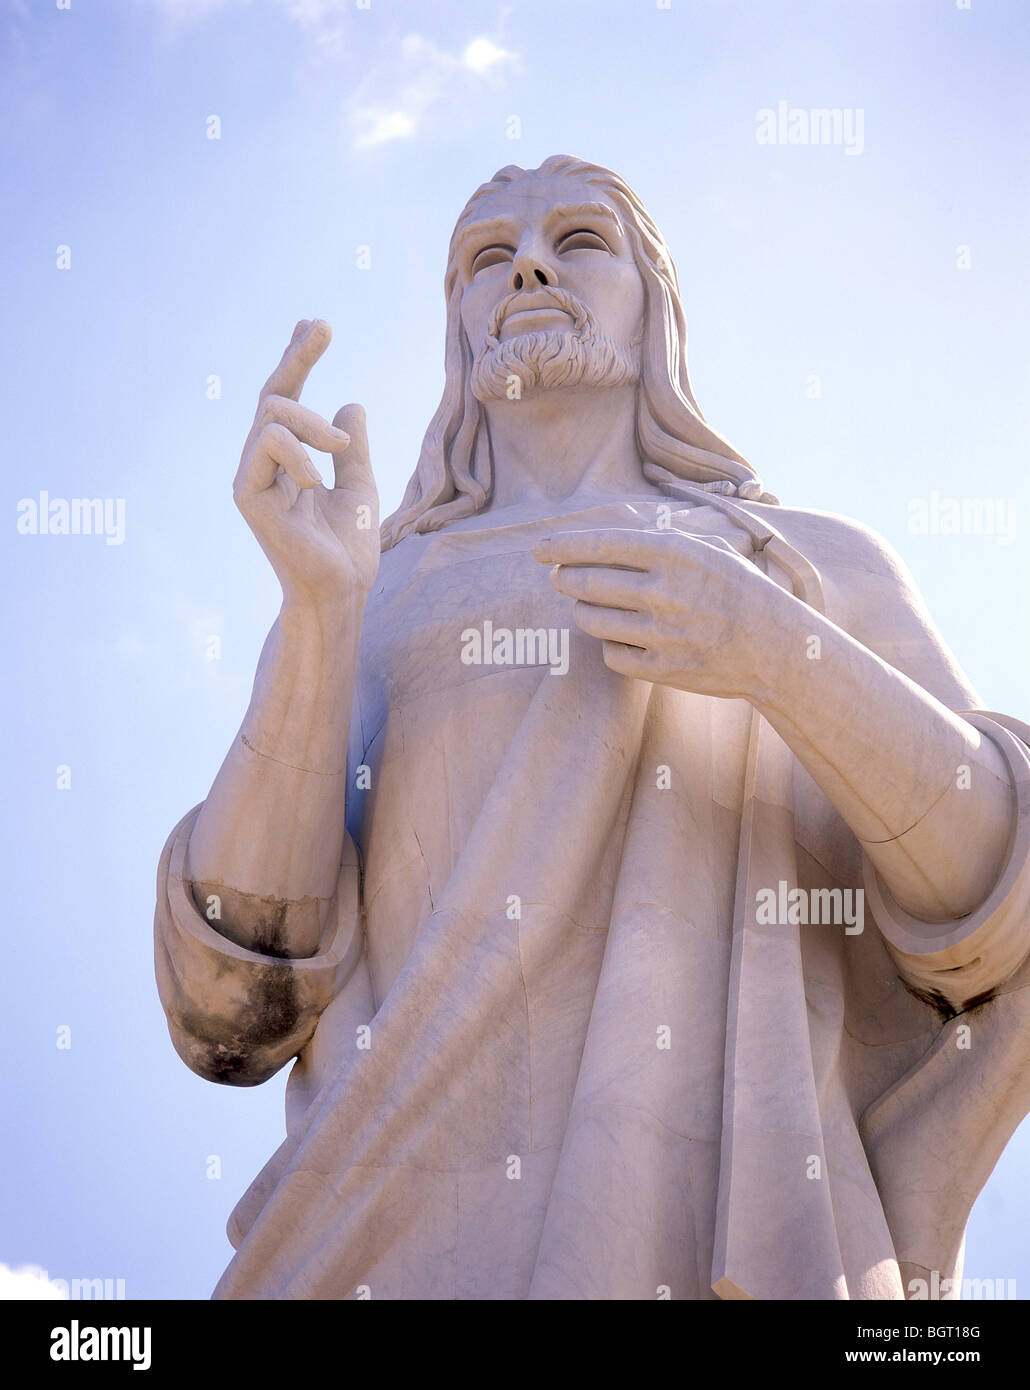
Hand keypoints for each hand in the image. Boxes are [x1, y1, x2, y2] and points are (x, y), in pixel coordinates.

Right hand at [233, 319, 379, 609]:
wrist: (340, 590)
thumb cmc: (348, 548)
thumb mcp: (360, 484)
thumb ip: (353, 447)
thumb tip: (352, 403)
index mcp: (289, 460)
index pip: (288, 400)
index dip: (298, 360)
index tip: (314, 325)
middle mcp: (264, 464)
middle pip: (273, 394)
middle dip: (297, 356)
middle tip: (323, 327)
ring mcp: (253, 477)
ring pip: (272, 416)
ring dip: (312, 423)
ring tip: (340, 448)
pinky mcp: (247, 494)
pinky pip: (267, 444)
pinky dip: (299, 454)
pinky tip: (318, 480)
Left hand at [533, 527, 795, 701]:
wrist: (777, 647)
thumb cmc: (740, 590)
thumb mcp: (708, 549)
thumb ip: (659, 540)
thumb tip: (603, 539)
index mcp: (674, 553)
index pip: (600, 545)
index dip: (562, 548)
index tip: (538, 551)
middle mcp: (664, 590)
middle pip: (585, 584)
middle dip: (566, 580)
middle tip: (561, 579)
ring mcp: (662, 632)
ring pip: (592, 621)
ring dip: (585, 612)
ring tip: (593, 607)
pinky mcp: (662, 668)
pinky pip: (611, 655)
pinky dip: (611, 647)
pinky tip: (625, 638)